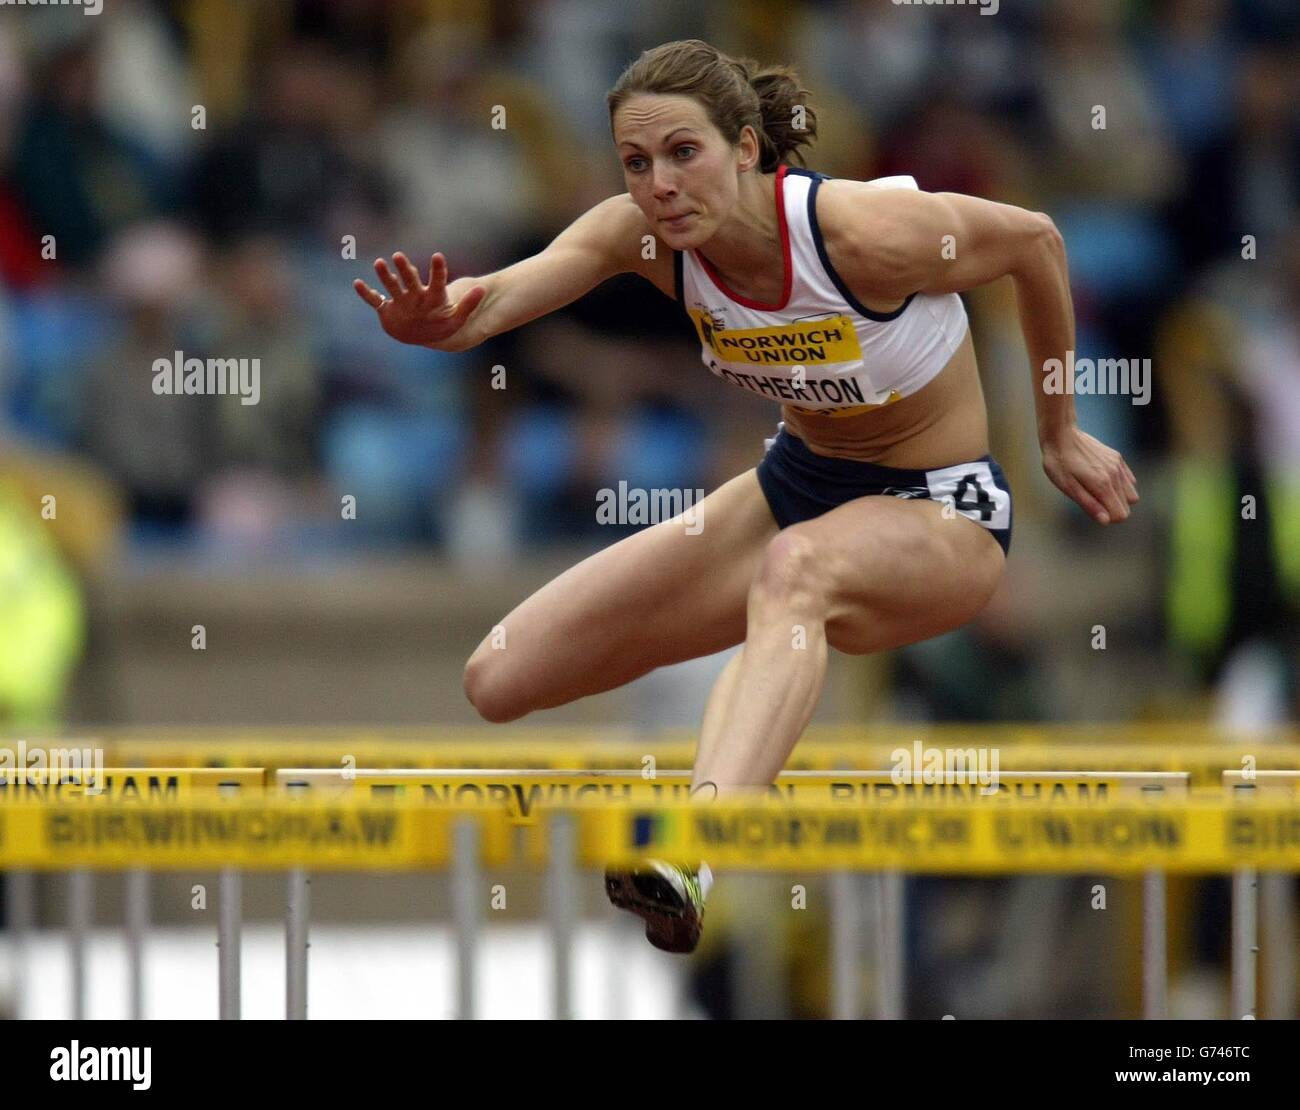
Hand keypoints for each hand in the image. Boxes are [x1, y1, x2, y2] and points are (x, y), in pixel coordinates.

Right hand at [353, 252, 485, 348]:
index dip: (437, 269)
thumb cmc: (441, 326)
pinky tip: (357, 283)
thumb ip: (469, 305)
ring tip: (379, 263)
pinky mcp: (388, 310)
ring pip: (392, 286)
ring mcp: (401, 301)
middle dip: (405, 269)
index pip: (437, 280)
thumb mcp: (457, 319)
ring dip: (385, 276)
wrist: (422, 335)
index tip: (438, 256)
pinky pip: (375, 301)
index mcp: (433, 296)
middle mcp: (415, 295)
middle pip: (410, 279)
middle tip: (399, 256)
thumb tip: (483, 289)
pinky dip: (366, 294)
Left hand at [1040, 425, 1138, 524]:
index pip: (1121, 514)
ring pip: (1131, 493)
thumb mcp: (1067, 487)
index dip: (1109, 518)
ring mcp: (1118, 465)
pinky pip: (1129, 479)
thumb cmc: (1059, 463)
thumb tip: (1106, 521)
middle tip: (1092, 500)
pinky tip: (1102, 480)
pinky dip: (1120, 485)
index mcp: (1102, 485)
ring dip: (1118, 497)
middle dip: (1113, 509)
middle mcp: (1115, 475)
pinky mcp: (1117, 457)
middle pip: (1128, 505)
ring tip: (1096, 490)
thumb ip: (1089, 504)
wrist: (1061, 434)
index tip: (1094, 511)